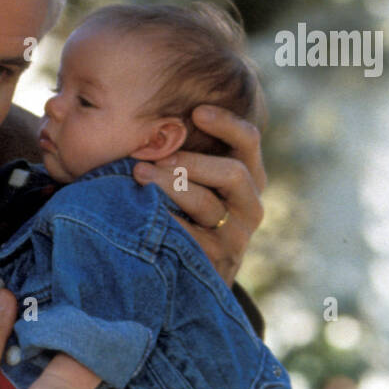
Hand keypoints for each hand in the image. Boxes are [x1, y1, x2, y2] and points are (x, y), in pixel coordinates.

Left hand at [133, 104, 265, 286]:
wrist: (190, 276)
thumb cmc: (184, 213)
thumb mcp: (193, 182)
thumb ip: (185, 153)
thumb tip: (154, 117)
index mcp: (248, 178)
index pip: (248, 142)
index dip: (227, 123)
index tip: (197, 111)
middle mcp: (250, 205)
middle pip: (232, 172)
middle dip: (188, 161)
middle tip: (149, 157)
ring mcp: (238, 236)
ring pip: (207, 203)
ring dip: (169, 186)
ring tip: (137, 175)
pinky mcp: (219, 261)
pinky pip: (191, 237)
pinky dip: (165, 221)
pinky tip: (142, 213)